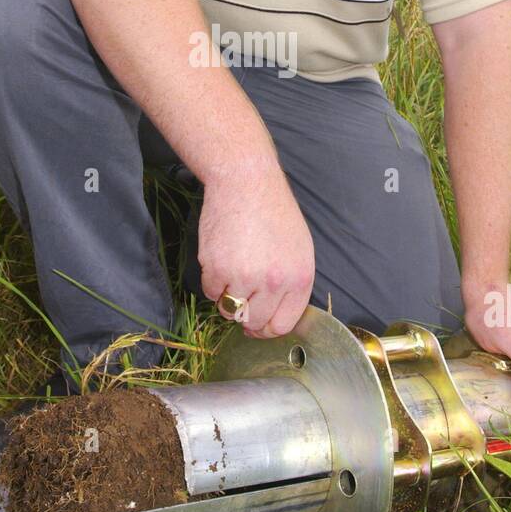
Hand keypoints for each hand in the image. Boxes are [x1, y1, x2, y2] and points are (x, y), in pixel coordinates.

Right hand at [198, 161, 315, 337]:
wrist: (247, 182)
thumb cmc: (274, 212)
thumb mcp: (299, 249)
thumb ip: (291, 285)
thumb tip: (274, 317)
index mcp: (299, 279)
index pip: (283, 325)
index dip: (267, 329)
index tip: (258, 325)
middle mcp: (274, 282)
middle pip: (255, 322)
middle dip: (247, 317)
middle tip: (241, 300)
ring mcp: (244, 277)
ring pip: (230, 310)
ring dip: (228, 298)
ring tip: (232, 273)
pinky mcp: (217, 268)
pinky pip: (210, 292)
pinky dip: (213, 282)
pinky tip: (220, 260)